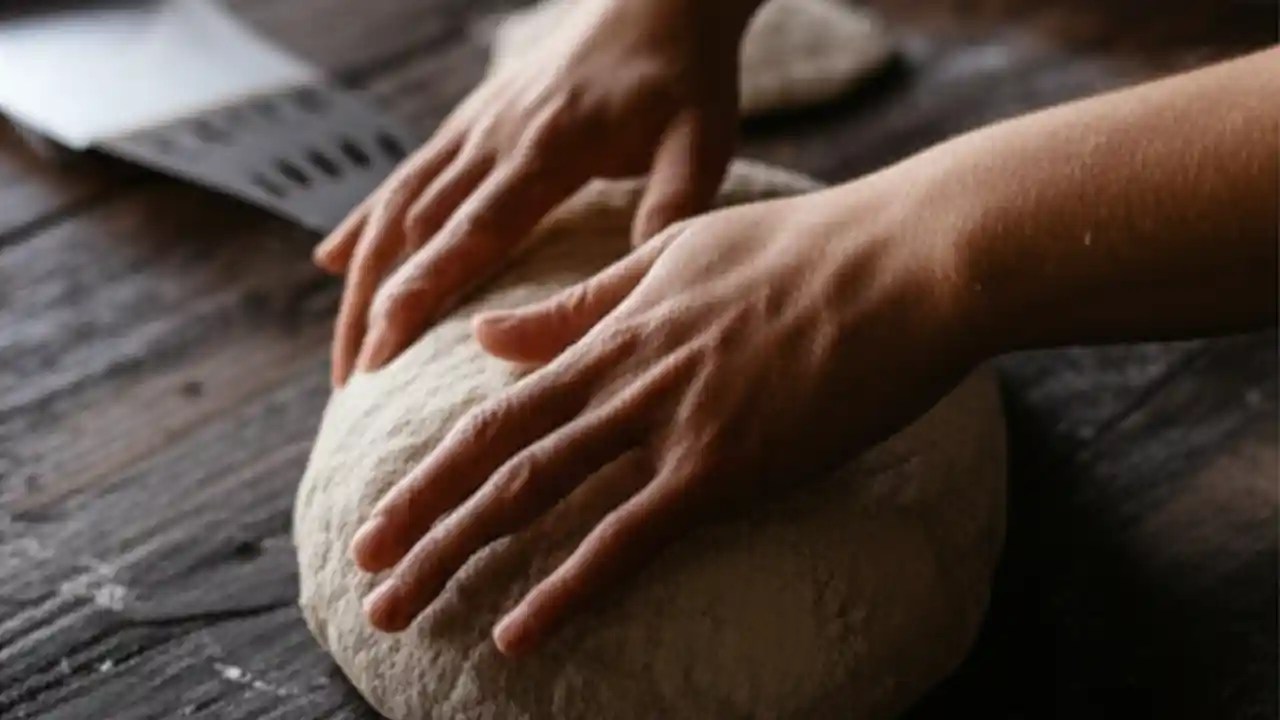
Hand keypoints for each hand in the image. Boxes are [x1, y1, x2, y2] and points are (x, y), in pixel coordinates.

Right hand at [315, 0, 755, 385]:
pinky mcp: (469, 122)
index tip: (386, 355)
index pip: (471, 231)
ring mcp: (473, 127)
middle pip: (414, 229)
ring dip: (361, 280)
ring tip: (347, 350)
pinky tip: (334, 261)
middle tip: (355, 383)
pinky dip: (364, 221)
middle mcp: (493, 137)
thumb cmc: (683, 76)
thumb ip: (673, 205)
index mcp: (548, 148)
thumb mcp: (700, 139)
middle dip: (377, 308)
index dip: (421, 293)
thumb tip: (640, 282)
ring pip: (395, 207)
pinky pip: (404, 176)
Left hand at [347, 172, 980, 654]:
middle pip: (496, 459)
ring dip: (460, 557)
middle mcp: (623, 380)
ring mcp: (669, 422)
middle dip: (418, 521)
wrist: (908, 260)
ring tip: (399, 609)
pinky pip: (629, 538)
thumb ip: (583, 301)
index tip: (382, 510)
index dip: (429, 465)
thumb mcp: (678, 255)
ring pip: (539, 496)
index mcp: (613, 330)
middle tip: (363, 578)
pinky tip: (519, 637)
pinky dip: (568, 590)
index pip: (497, 408)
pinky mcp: (726, 465)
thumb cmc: (809, 252)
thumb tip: (493, 335)